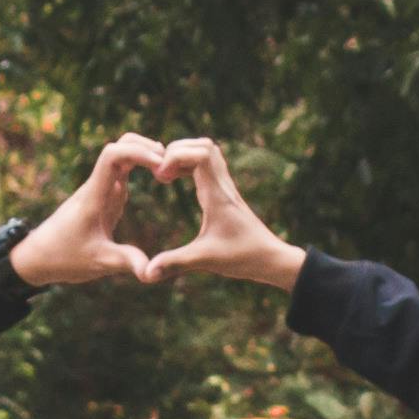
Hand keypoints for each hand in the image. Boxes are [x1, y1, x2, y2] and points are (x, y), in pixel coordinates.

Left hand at [10, 134, 173, 289]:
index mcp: (94, 196)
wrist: (38, 257)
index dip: (139, 152)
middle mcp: (97, 187)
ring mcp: (100, 190)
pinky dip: (142, 167)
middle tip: (171, 166)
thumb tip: (152, 273)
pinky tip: (161, 176)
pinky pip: (123, 172)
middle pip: (120, 144)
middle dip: (146, 147)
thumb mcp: (99, 262)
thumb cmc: (64, 258)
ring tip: (170, 171)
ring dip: (145, 155)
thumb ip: (126, 262)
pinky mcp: (104, 197)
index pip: (113, 155)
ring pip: (122, 155)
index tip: (160, 166)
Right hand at [140, 138, 302, 291]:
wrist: (271, 259)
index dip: (176, 156)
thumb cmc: (242, 258)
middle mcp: (223, 185)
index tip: (160, 178)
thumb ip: (174, 263)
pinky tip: (177, 182)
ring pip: (208, 151)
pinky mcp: (227, 192)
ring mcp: (227, 187)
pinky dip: (190, 165)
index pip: (201, 154)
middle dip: (177, 151)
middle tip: (160, 173)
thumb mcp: (204, 260)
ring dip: (184, 155)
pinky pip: (209, 165)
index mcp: (217, 196)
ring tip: (166, 175)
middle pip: (204, 145)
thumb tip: (146, 273)